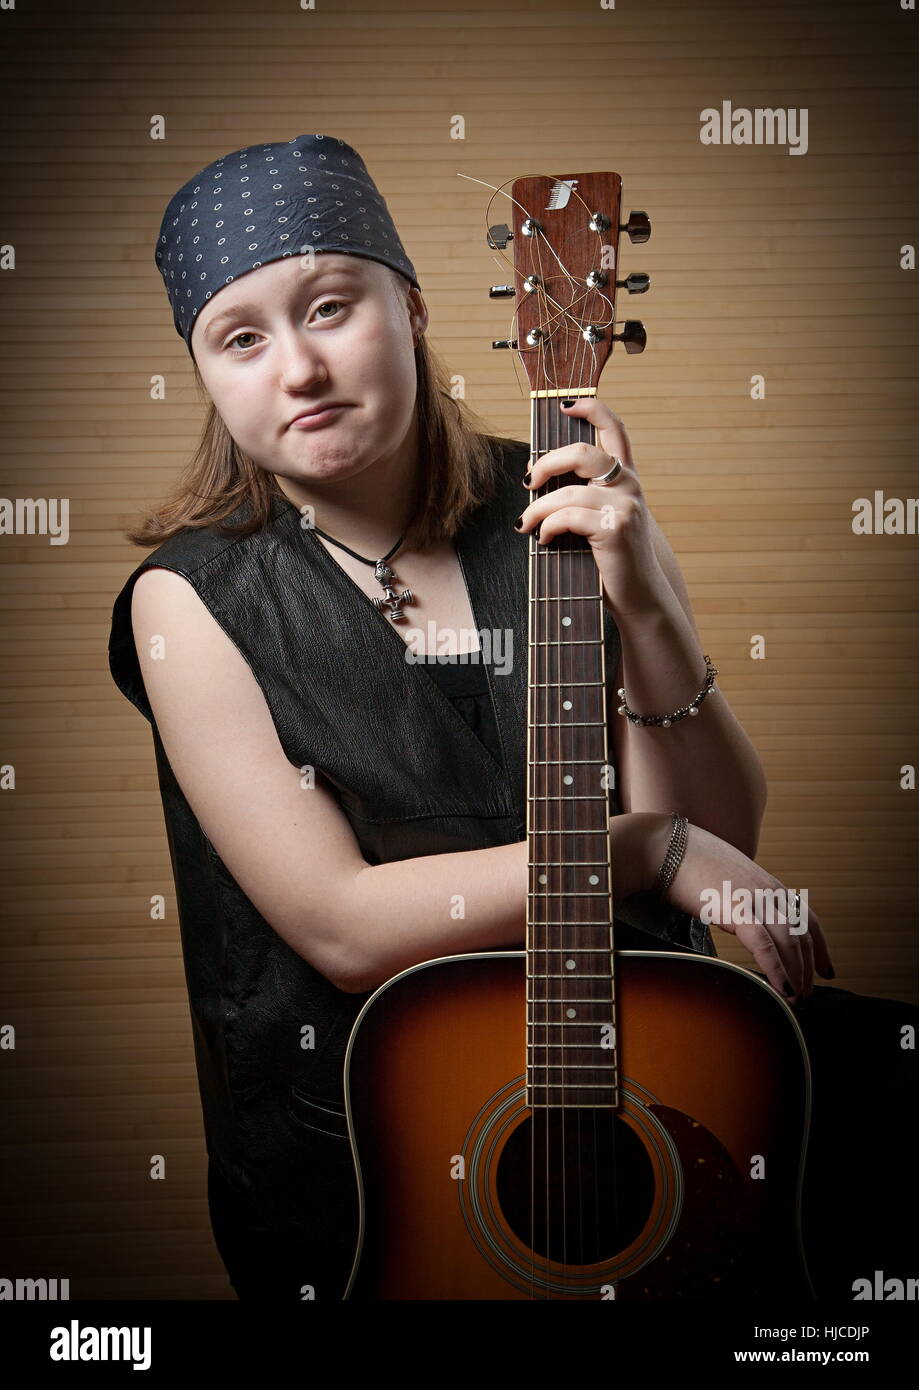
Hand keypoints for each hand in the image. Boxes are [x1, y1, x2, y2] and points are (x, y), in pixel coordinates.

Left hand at [518, 396, 671, 619]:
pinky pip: (566, 517)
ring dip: (536, 509)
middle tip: (528, 482)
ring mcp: (624, 507)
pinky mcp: (614, 529)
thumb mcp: (603, 518)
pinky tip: (542, 539)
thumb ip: (584, 494)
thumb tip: (536, 476)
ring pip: (566, 492)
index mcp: (627, 478)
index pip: (615, 429)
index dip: (591, 408)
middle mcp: (629, 486)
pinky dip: (546, 527)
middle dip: (545, 464)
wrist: (639, 596)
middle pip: (580, 454)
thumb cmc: (613, 559)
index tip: (566, 405)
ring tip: (526, 524)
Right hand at [643, 813, 835, 1005]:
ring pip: (790, 942)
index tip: (826, 969)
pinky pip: (764, 944)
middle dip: (810, 968)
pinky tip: (781, 989)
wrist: (661, 845)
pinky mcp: (735, 908)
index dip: (821, 946)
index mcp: (766, 883)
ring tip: (796, 999)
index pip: (806, 917)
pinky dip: (777, 969)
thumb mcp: (724, 877)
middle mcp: (767, 890)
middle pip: (803, 934)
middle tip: (808, 994)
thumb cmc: (684, 860)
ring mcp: (753, 898)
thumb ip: (738, 895)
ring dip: (797, 975)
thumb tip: (735, 912)